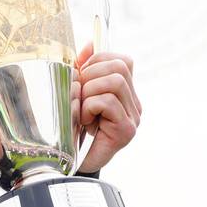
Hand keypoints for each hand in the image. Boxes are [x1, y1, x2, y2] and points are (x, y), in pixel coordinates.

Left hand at [71, 42, 140, 174]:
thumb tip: (90, 42)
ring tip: (83, 111)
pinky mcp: (127, 130)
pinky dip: (89, 107)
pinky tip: (85, 122)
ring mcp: (134, 117)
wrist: (71, 164)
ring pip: (114, 81)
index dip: (98, 60)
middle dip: (91, 75)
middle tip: (80, 96)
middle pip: (120, 67)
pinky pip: (107, 101)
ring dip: (89, 92)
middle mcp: (134, 104)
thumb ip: (84, 69)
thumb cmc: (73, 129)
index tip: (81, 75)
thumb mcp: (77, 93)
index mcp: (125, 93)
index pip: (123, 60)